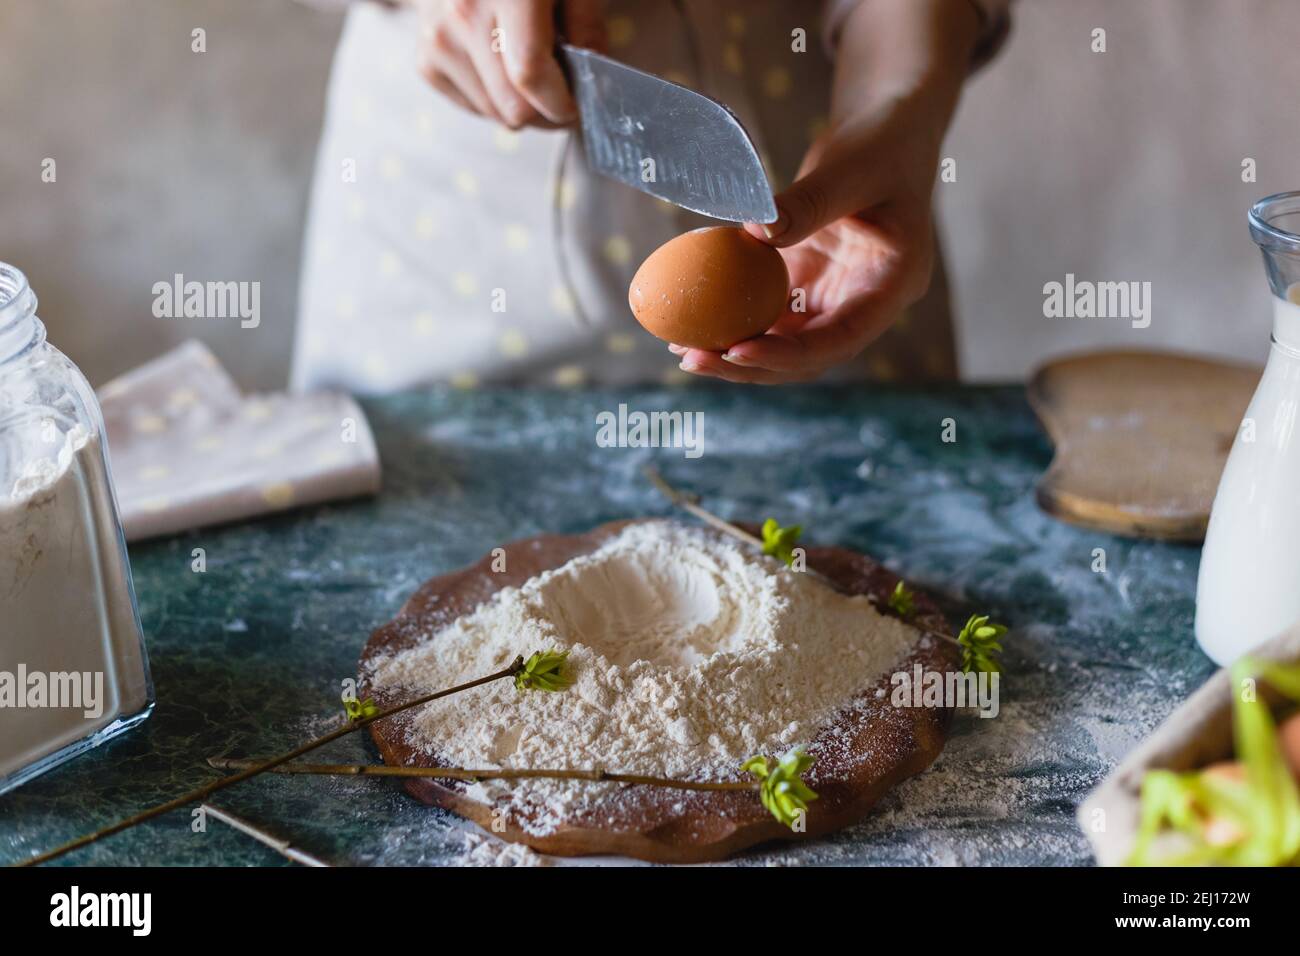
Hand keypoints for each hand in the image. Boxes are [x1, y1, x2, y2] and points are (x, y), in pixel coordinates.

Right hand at [413, 0, 605, 127]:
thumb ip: (586, 25)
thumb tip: (594, 78)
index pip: (530, 74)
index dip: (560, 104)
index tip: (577, 108)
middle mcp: (464, 15)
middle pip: (512, 107)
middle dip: (545, 113)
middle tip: (560, 95)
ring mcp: (439, 38)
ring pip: (494, 114)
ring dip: (519, 106)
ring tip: (529, 71)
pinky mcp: (426, 58)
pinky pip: (471, 107)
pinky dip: (493, 98)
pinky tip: (501, 67)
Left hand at [672, 0, 979, 383]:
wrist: (884, 131)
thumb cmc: (880, 143)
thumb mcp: (850, 168)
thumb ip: (810, 202)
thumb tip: (756, 230)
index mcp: (893, 286)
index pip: (841, 338)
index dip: (789, 354)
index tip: (738, 350)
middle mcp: (864, 304)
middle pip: (808, 356)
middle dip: (751, 365)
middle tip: (695, 358)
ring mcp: (835, 299)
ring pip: (785, 344)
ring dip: (735, 351)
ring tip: (683, 348)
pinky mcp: (808, 286)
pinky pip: (769, 314)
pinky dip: (734, 321)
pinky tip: (691, 322)